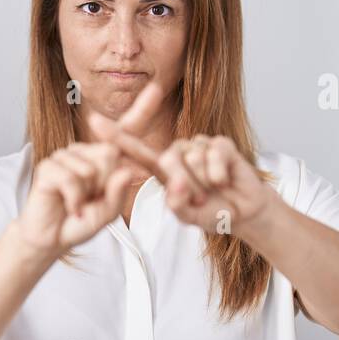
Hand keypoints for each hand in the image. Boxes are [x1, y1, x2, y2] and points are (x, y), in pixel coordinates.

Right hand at [13, 141, 139, 258]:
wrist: (52, 240)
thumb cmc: (78, 222)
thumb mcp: (108, 212)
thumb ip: (119, 193)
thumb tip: (127, 172)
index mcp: (94, 156)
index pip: (115, 151)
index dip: (113, 178)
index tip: (101, 194)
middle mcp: (78, 153)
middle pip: (106, 156)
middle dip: (101, 186)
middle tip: (88, 199)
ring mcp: (60, 158)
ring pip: (89, 170)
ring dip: (85, 195)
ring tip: (76, 203)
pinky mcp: (46, 168)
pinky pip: (69, 179)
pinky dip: (73, 201)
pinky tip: (70, 207)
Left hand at [87, 81, 274, 235]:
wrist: (243, 212)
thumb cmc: (211, 212)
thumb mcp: (188, 216)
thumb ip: (177, 204)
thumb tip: (177, 184)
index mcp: (162, 170)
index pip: (135, 152)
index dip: (116, 137)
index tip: (95, 123)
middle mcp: (177, 153)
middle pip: (168, 161)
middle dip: (186, 186)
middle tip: (200, 198)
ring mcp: (197, 146)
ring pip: (191, 159)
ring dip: (204, 183)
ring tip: (213, 189)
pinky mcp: (219, 143)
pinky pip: (213, 154)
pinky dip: (219, 172)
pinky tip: (224, 180)